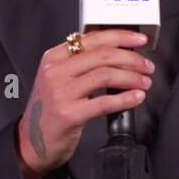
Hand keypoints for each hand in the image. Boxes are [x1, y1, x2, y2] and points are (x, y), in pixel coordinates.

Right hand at [16, 29, 153, 178]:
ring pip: (106, 75)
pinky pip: (105, 102)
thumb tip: (119, 53)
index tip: (140, 40)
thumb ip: (80, 64)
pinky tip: (136, 98)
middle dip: (132, 58)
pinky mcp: (69, 114)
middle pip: (103, 55)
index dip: (121, 36)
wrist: (32, 142)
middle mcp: (55, 72)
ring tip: (144, 82)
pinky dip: (126, 99)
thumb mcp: (58, 78)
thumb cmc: (49, 110)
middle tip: (147, 65)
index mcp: (53, 58)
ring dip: (132, 77)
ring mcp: (61, 93)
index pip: (92, 38)